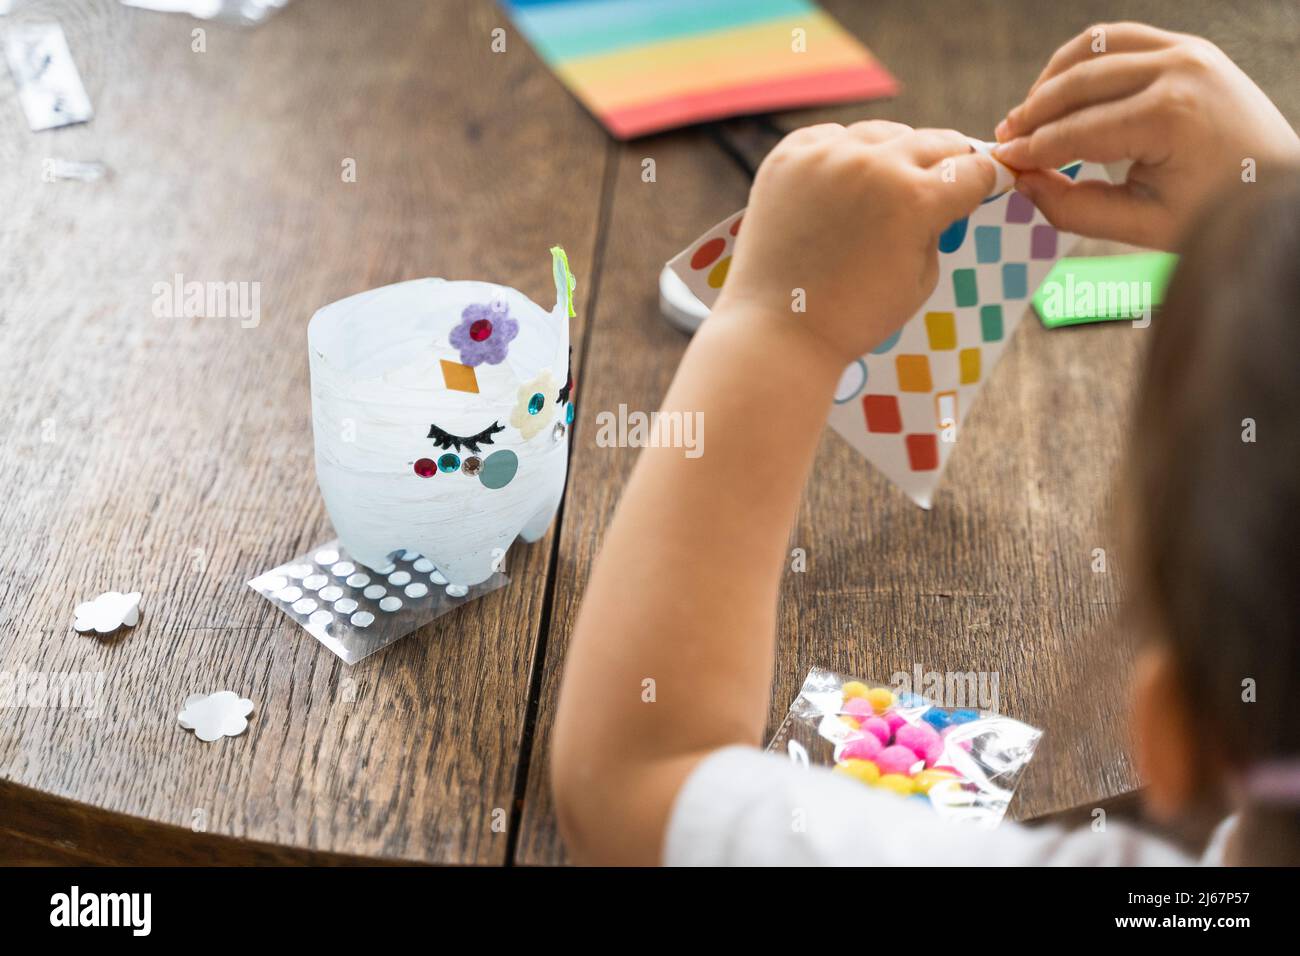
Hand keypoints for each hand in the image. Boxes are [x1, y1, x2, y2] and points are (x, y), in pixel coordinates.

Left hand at [715, 122, 995, 365]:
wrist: (780, 329)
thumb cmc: (856, 316)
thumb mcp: (921, 278)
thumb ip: (936, 227)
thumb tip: (941, 198)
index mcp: (915, 199)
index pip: (972, 171)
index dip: (983, 180)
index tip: (982, 185)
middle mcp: (873, 166)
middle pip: (932, 142)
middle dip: (947, 160)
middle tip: (949, 173)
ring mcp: (825, 157)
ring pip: (881, 133)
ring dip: (895, 151)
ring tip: (892, 176)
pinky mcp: (787, 158)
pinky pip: (830, 137)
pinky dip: (844, 152)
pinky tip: (846, 177)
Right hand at [995, 23, 1299, 248]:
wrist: (1282, 187)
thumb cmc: (1218, 214)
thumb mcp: (1143, 225)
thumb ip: (1075, 208)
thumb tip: (1023, 183)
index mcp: (1169, 117)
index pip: (1077, 131)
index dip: (1032, 150)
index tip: (1001, 163)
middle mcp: (1179, 70)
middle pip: (1078, 83)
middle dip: (1033, 113)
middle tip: (1004, 140)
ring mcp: (1187, 51)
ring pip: (1093, 48)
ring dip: (1053, 80)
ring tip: (1028, 115)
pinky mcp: (1189, 47)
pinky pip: (1119, 38)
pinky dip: (1084, 61)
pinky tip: (1062, 91)